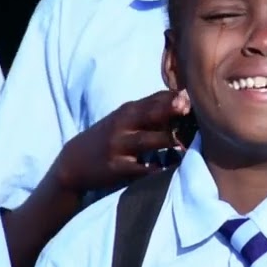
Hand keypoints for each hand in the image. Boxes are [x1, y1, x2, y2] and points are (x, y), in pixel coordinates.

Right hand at [54, 89, 191, 193]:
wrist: (74, 163)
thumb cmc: (108, 138)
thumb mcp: (123, 120)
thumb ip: (149, 111)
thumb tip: (184, 101)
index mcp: (127, 111)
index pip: (154, 99)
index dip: (174, 98)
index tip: (193, 97)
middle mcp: (122, 124)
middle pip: (150, 114)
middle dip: (170, 111)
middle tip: (189, 109)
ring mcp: (119, 146)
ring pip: (147, 140)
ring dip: (169, 141)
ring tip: (188, 143)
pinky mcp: (117, 168)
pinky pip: (141, 169)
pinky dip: (157, 168)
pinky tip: (172, 168)